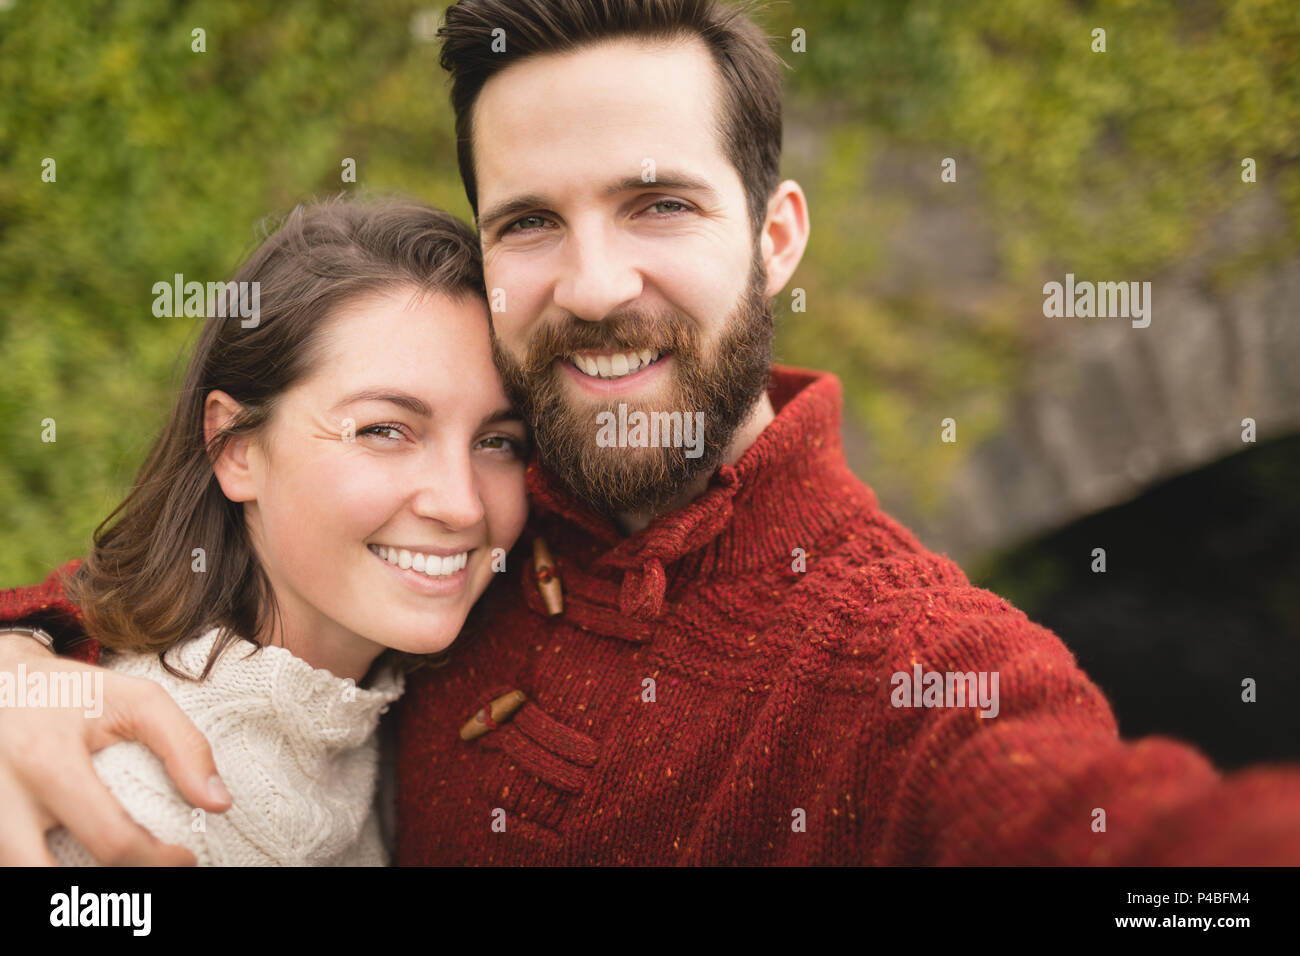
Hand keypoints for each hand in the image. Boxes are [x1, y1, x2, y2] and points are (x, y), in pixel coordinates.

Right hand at [0, 632, 231, 864]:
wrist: (0, 680)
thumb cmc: (73, 691)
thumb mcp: (135, 700)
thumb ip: (183, 745)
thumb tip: (218, 803)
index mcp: (47, 762)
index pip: (110, 839)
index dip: (158, 860)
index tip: (185, 857)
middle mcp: (4, 798)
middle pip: (51, 879)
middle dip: (105, 892)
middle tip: (144, 872)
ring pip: (20, 876)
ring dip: (69, 886)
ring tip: (113, 869)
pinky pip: (8, 862)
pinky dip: (42, 867)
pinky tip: (75, 859)